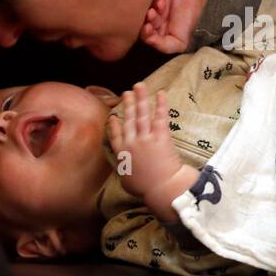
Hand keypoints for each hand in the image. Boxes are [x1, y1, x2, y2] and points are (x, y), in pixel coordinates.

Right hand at [107, 83, 188, 204]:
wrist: (162, 188)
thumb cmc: (146, 189)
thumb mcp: (127, 182)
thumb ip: (123, 171)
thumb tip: (122, 168)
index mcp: (122, 154)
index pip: (116, 135)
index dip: (115, 124)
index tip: (114, 116)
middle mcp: (132, 143)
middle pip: (129, 120)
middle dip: (128, 104)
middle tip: (127, 93)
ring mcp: (146, 138)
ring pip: (141, 114)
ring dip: (140, 99)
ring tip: (139, 86)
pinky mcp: (161, 137)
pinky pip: (160, 117)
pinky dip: (160, 104)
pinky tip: (161, 93)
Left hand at [141, 0, 212, 53]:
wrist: (208, 11)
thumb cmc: (193, 29)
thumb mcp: (179, 44)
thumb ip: (163, 46)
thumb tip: (149, 41)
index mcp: (157, 31)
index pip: (144, 32)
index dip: (144, 31)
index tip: (147, 27)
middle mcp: (156, 17)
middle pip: (145, 17)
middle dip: (148, 16)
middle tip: (152, 13)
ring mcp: (158, 4)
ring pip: (148, 3)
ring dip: (153, 3)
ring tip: (161, 3)